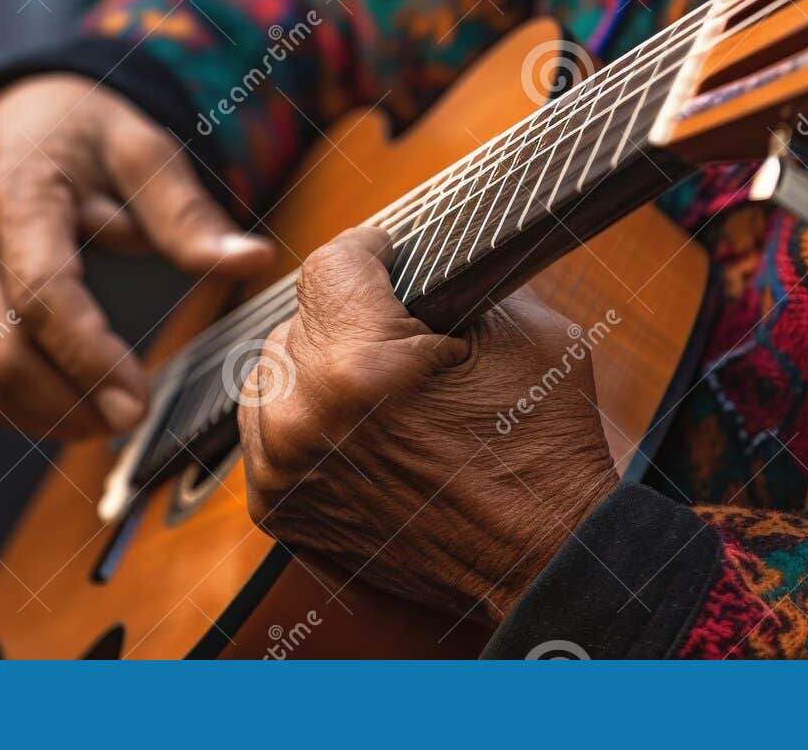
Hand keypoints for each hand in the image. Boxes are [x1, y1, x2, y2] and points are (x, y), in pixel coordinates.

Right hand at [0, 74, 274, 437]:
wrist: (16, 118)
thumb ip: (189, 215)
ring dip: (46, 414)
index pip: (43, 293)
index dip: (88, 356)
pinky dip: (22, 406)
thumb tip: (253, 260)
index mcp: (18, 194)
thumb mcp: (144, 152)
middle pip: (1, 351)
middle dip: (69, 401)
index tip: (138, 399)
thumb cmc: (84, 134)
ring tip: (111, 420)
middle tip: (134, 418)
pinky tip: (76, 408)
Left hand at [237, 227, 618, 621]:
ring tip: (373, 379)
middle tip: (399, 333)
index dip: (369, 250)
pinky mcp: (278, 507)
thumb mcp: (523, 336)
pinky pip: (265, 429)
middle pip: (298, 317)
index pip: (329, 264)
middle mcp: (304, 417)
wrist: (540, 561)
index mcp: (360, 366)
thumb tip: (424, 245)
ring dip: (315, 364)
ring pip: (272, 371)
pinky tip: (353, 423)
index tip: (389, 255)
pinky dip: (301, 418)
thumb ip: (458, 278)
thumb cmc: (541, 453)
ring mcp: (283, 468)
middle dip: (347, 315)